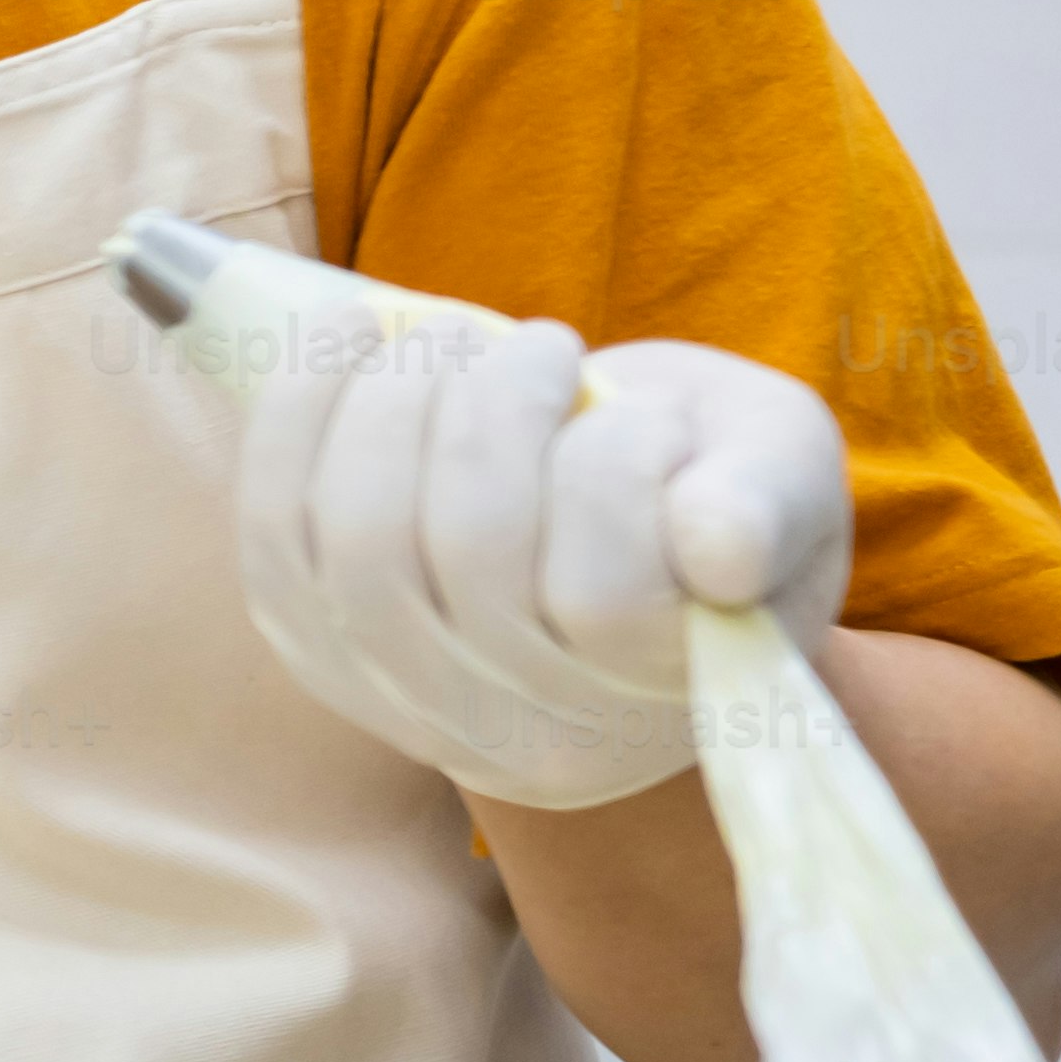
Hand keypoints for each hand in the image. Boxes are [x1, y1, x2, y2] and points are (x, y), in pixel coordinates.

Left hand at [230, 302, 854, 810]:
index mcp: (657, 698)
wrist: (598, 553)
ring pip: (362, 538)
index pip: (610, 596)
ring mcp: (398, 695)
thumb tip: (717, 542)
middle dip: (496, 415)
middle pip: (469, 556)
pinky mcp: (308, 640)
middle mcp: (519, 727)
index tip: (641, 409)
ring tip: (459, 339)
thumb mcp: (785, 485)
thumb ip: (771, 503)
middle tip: (544, 346)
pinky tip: (355, 334)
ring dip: (402, 401)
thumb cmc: (703, 496)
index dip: (618, 467)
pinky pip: (275, 524)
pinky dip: (302, 410)